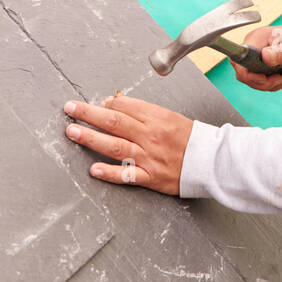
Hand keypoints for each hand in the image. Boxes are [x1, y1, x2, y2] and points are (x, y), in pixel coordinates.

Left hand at [63, 95, 193, 195]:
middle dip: (88, 114)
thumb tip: (114, 104)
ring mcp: (149, 157)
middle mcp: (150, 136)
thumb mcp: (169, 116)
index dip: (106, 104)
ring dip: (91, 138)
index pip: (125, 106)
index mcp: (156, 118)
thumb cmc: (190, 138)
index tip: (96, 104)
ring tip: (73, 132)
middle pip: (114, 122)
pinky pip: (127, 175)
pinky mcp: (151, 177)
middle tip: (70, 109)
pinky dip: (109, 172)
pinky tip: (93, 169)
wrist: (211, 161)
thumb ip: (142, 111)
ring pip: (115, 145)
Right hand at [231, 22, 281, 91]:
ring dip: (271, 84)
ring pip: (253, 81)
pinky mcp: (259, 65)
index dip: (249, 75)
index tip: (266, 77)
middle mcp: (251, 48)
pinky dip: (274, 84)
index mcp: (255, 40)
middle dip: (264, 82)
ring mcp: (254, 57)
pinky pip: (261, 82)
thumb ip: (280, 52)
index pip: (239, 61)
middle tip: (281, 78)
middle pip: (244, 74)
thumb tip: (265, 56)